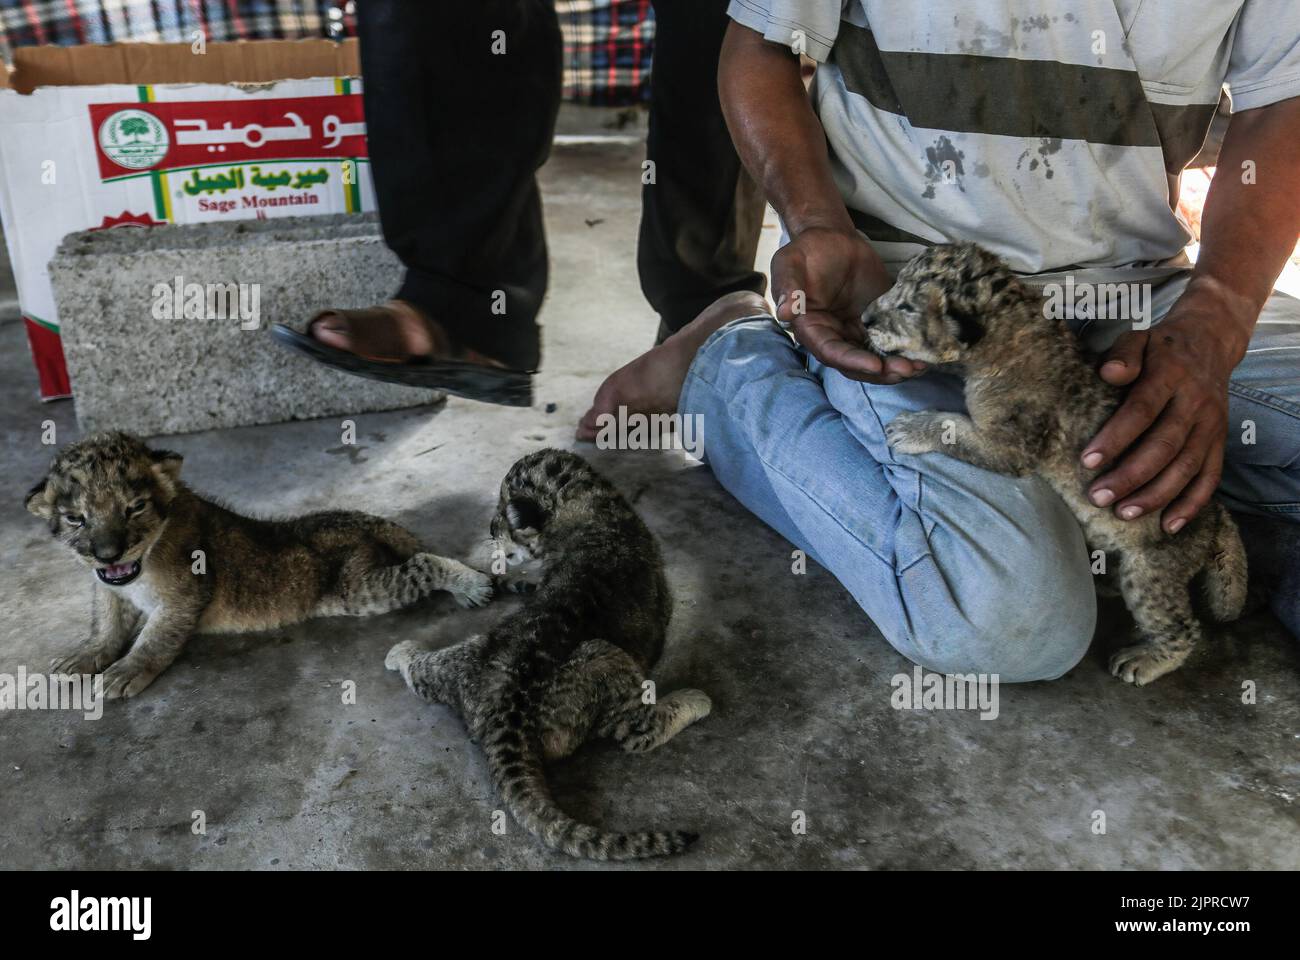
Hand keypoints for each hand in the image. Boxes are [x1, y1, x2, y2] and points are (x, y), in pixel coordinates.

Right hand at [771, 226, 926, 382]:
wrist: (831, 237)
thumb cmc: (806, 250)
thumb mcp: (789, 263)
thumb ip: (788, 287)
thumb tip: (785, 314)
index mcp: (812, 328)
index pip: (832, 352)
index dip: (853, 361)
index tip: (875, 364)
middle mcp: (834, 336)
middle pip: (857, 364)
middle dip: (881, 370)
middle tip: (907, 369)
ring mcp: (856, 331)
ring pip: (876, 358)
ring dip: (897, 366)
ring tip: (921, 365)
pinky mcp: (875, 321)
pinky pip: (890, 340)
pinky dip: (906, 348)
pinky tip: (926, 352)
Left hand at [1081, 286, 1252, 531]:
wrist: (1210, 342)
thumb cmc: (1159, 348)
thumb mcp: (1138, 339)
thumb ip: (1122, 354)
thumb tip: (1109, 373)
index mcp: (1171, 376)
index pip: (1141, 410)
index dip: (1115, 437)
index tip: (1087, 461)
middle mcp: (1195, 403)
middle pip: (1164, 445)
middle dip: (1131, 475)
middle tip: (1098, 496)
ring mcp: (1211, 425)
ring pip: (1187, 466)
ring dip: (1156, 494)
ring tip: (1124, 513)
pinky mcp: (1219, 442)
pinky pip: (1210, 478)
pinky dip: (1192, 504)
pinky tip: (1168, 525)